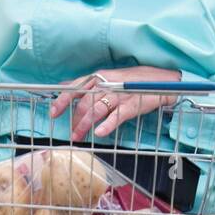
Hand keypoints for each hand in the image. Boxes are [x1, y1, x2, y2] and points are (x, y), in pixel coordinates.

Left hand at [49, 66, 181, 139]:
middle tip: (72, 134)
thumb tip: (64, 86)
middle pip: (84, 102)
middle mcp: (107, 84)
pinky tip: (99, 133)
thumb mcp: (107, 77)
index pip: (76, 88)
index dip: (62, 100)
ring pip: (96, 110)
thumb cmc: (131, 81)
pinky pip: (117, 116)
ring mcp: (119, 94)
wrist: (161, 81)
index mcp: (99, 77)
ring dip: (84, 125)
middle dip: (75, 120)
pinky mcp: (132, 105)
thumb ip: (87, 84)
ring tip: (78, 137)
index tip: (53, 113)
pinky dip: (107, 125)